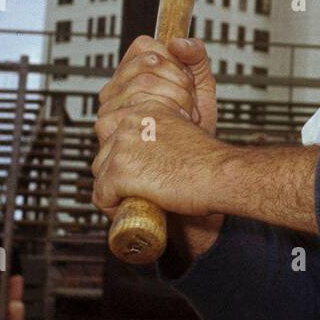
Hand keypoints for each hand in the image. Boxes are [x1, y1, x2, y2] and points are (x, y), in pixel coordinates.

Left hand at [92, 105, 233, 219]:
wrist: (219, 173)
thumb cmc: (209, 160)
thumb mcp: (181, 132)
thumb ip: (159, 137)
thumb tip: (147, 154)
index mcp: (146, 110)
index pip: (115, 132)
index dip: (123, 156)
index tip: (135, 171)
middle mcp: (131, 122)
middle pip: (104, 152)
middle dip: (115, 174)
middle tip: (134, 189)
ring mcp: (123, 145)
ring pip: (100, 174)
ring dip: (113, 191)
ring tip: (135, 201)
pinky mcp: (120, 170)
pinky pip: (101, 195)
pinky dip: (112, 208)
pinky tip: (132, 209)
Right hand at [96, 35, 216, 133]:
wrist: (191, 164)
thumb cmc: (192, 127)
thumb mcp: (201, 85)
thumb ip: (195, 56)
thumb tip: (178, 42)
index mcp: (129, 75)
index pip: (144, 46)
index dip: (172, 58)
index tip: (187, 79)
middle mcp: (114, 91)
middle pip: (148, 63)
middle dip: (179, 81)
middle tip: (190, 103)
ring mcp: (109, 110)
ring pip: (144, 83)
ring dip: (176, 99)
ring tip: (185, 117)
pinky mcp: (109, 130)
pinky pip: (138, 107)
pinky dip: (166, 115)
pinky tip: (175, 126)